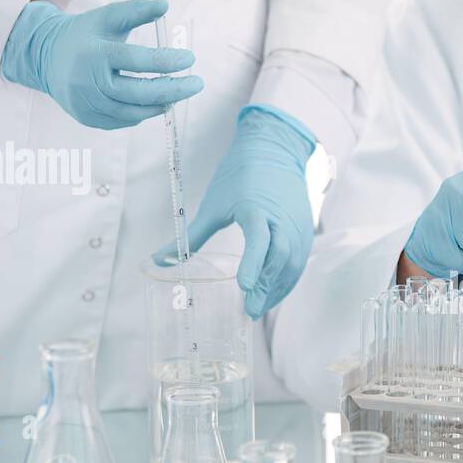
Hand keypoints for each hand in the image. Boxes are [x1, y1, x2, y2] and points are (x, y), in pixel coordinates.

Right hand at [1, 0, 202, 129]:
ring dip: (160, 104)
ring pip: (133, 112)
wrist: (45, 57)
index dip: (166, 61)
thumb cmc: (85, 35)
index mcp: (93, 54)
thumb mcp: (106, 17)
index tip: (190, 59)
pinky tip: (154, 101)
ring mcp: (87, 104)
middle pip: (138, 94)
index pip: (136, 61)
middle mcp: (88, 83)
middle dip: (173, 90)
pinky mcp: (88, 119)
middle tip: (197, 84)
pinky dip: (142, 112)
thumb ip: (135, 11)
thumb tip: (165, 3)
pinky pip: (123, 120)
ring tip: (178, 93)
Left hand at [153, 105, 315, 318]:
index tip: (243, 286)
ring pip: (291, 265)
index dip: (252, 263)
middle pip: (279, 257)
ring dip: (275, 289)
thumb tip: (158, 260)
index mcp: (257, 209)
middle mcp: (282, 220)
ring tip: (257, 309)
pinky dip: (284, 283)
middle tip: (249, 310)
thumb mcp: (213, 205)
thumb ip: (191, 237)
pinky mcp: (305, 235)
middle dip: (265, 286)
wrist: (276, 152)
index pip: (258, 239)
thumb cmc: (241, 177)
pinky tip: (270, 297)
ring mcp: (298, 228)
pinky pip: (297, 265)